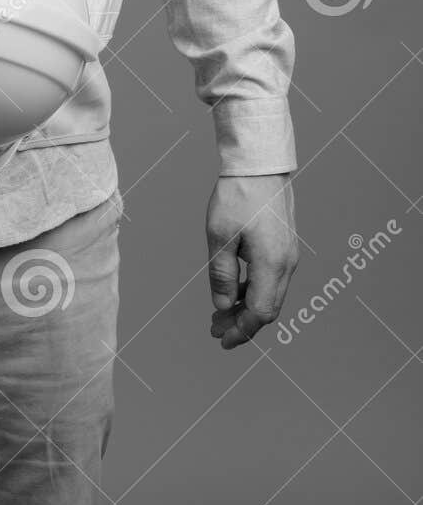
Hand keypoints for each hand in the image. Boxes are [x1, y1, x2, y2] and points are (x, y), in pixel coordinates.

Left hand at [207, 174, 298, 349]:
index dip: (241, 331)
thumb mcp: (219, 236)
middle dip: (243, 324)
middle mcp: (286, 263)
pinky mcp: (285, 245)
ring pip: (271, 295)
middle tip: (215, 330)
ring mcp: (289, 254)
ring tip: (220, 313)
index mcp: (272, 264)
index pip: (260, 313)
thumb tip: (223, 306)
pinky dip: (254, 291)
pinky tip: (235, 291)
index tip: (220, 340)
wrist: (260, 165)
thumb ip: (222, 275)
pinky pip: (272, 279)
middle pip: (268, 309)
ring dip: (247, 308)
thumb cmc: (237, 196)